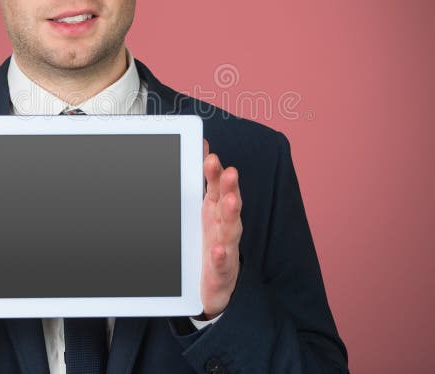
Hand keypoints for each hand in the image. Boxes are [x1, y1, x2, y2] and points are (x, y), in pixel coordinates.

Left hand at [200, 139, 241, 319]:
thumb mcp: (207, 210)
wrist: (218, 286)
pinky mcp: (222, 271)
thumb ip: (206, 181)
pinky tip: (218, 251)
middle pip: (229, 204)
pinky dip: (221, 256)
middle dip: (230, 187)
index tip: (210, 155)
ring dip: (232, 215)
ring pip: (231, 230)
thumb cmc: (212, 242)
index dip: (214, 172)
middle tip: (229, 171)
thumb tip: (202, 148)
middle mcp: (224, 226)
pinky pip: (222, 263)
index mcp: (217, 211)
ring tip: (231, 201)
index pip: (217, 187)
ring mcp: (226, 247)